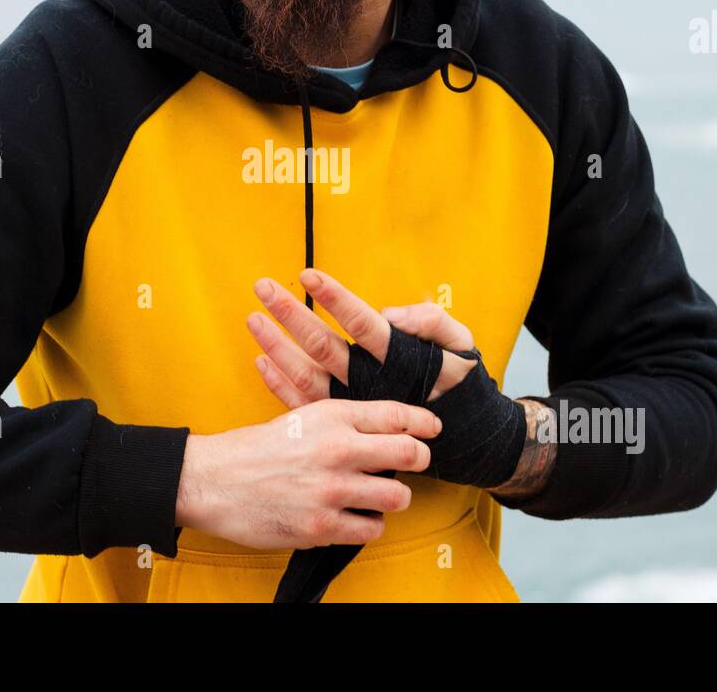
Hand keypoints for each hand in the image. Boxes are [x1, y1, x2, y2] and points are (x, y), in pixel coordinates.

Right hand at [174, 399, 441, 549]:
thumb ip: (345, 420)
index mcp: (332, 416)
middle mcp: (337, 450)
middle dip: (418, 459)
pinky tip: (355, 516)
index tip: (433, 429)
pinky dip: (368, 524)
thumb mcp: (302, 417)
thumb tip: (389, 424)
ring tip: (379, 494)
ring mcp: (331, 490)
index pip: (397, 415)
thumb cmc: (258, 448)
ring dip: (393, 497)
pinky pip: (371, 529)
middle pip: (408, 453)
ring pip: (397, 496)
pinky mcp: (322, 526)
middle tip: (412, 463)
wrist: (214, 481)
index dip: (423, 422)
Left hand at [246, 268, 477, 408]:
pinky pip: (306, 404)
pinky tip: (261, 360)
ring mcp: (353, 405)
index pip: (362, 323)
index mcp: (399, 358)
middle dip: (291, 314)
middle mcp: (370, 382)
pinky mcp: (344, 423)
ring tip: (252, 318)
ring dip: (277, 346)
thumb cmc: (459, 384)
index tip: (308, 276)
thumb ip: (432, 323)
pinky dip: (280, 384)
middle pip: (323, 346)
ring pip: (307, 375)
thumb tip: (390, 313)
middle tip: (263, 287)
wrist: (463, 439)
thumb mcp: (461, 347)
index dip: (335, 299)